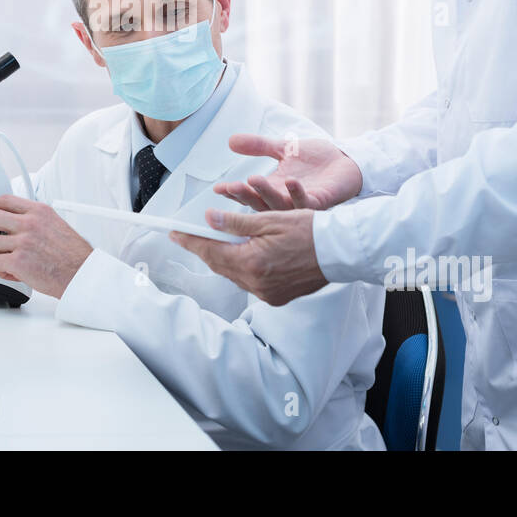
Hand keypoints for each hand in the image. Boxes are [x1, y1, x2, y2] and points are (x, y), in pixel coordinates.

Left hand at [0, 195, 91, 297]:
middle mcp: (30, 223)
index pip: (4, 200)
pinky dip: (0, 270)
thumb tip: (10, 220)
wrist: (81, 273)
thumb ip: (32, 219)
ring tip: (9, 261)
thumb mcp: (54, 224)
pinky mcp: (19, 261)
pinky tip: (12, 272)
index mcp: (39, 211)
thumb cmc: (71, 254)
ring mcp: (24, 241)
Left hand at [170, 207, 325, 305]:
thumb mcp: (269, 219)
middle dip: (204, 249)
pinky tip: (240, 255)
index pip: (210, 251)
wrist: (341, 252)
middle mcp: (256, 283)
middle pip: (219, 265)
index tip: (174, 233)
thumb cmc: (310, 231)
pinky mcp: (277, 297)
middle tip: (190, 236)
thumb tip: (209, 220)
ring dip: (223, 258)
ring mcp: (267, 293)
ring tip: (212, 243)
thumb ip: (235, 222)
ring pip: (233, 275)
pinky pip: (249, 282)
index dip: (190, 241)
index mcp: (252, 263)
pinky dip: (241, 267)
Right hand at [213, 134, 362, 211]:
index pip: (249, 194)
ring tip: (253, 179)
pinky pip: (307, 202)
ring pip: (280, 204)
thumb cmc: (315, 158)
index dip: (234, 192)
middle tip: (233, 186)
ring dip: (267, 193)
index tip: (218, 188)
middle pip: (260, 202)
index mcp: (273, 188)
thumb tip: (230, 140)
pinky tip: (291, 180)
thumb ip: (258, 145)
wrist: (346, 161)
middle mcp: (285, 199)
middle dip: (245, 195)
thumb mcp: (282, 147)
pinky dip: (298, 192)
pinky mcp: (321, 201)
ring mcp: (302, 202)